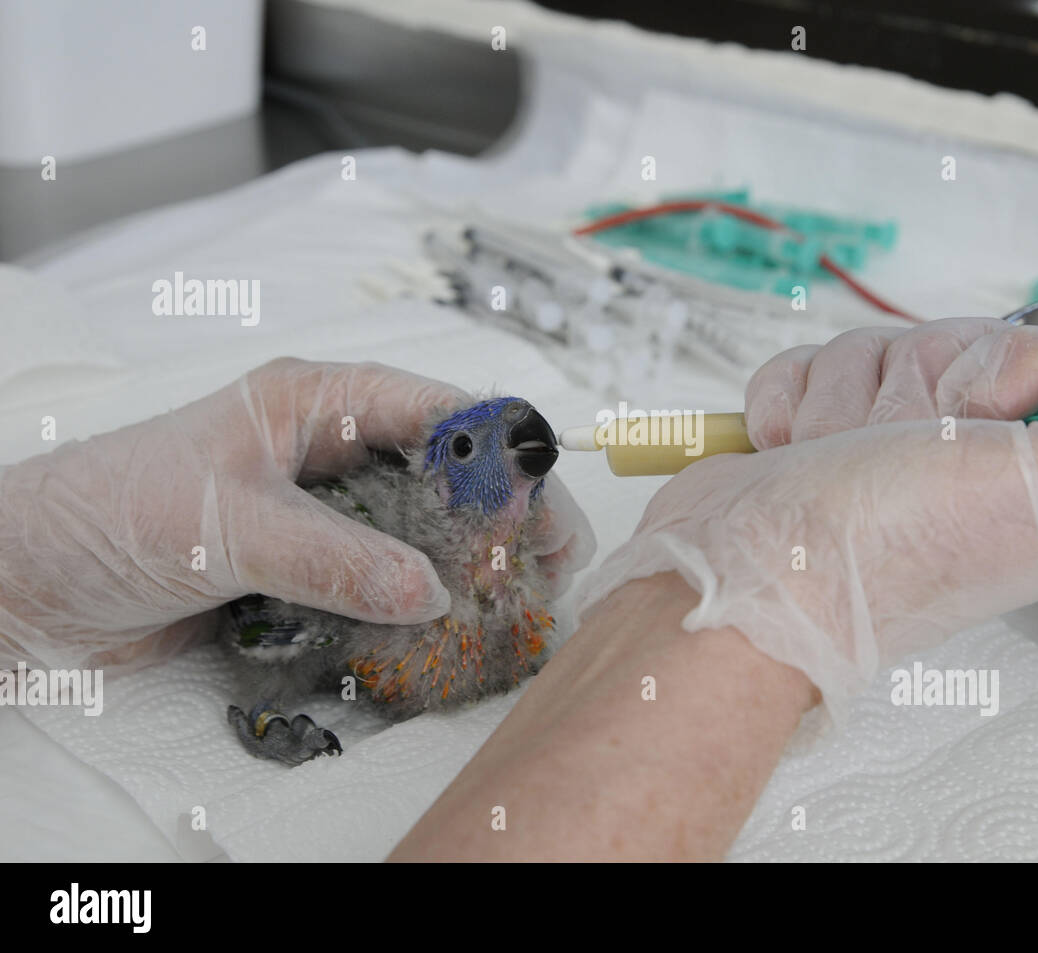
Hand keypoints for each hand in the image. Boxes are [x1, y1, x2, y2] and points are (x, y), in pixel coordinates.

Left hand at [0, 358, 594, 674]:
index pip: (434, 408)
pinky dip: (416, 606)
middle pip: (441, 471)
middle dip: (499, 514)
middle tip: (548, 563)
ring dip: (465, 563)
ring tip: (515, 602)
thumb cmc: (108, 515)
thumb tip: (432, 590)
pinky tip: (446, 631)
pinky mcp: (305, 569)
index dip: (497, 451)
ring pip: (418, 528)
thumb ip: (333, 559)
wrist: (28, 587)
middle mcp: (326, 451)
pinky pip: (380, 582)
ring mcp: (319, 512)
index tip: (542, 502)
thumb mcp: (229, 527)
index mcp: (314, 402)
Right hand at [577, 318, 1037, 719]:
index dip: (1008, 367)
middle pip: (958, 338)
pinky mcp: (810, 436)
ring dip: (842, 397)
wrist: (752, 571)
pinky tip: (790, 451)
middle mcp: (965, 466)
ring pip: (876, 346)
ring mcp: (882, 452)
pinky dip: (789, 400)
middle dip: (916, 381)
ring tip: (834, 460)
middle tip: (899, 447)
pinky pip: (807, 363)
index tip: (979, 421)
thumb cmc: (892, 547)